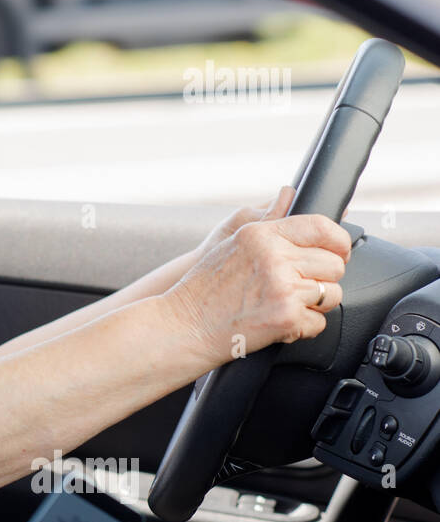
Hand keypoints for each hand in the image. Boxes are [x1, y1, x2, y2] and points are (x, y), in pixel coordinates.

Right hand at [164, 196, 352, 364]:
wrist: (182, 327)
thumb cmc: (201, 290)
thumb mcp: (229, 243)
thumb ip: (265, 220)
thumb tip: (288, 193)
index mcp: (261, 234)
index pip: (322, 227)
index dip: (338, 243)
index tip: (335, 254)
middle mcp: (274, 256)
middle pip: (334, 264)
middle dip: (323, 278)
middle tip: (297, 287)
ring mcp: (282, 287)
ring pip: (333, 294)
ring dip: (314, 305)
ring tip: (283, 305)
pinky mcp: (287, 317)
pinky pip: (319, 323)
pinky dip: (302, 328)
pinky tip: (277, 323)